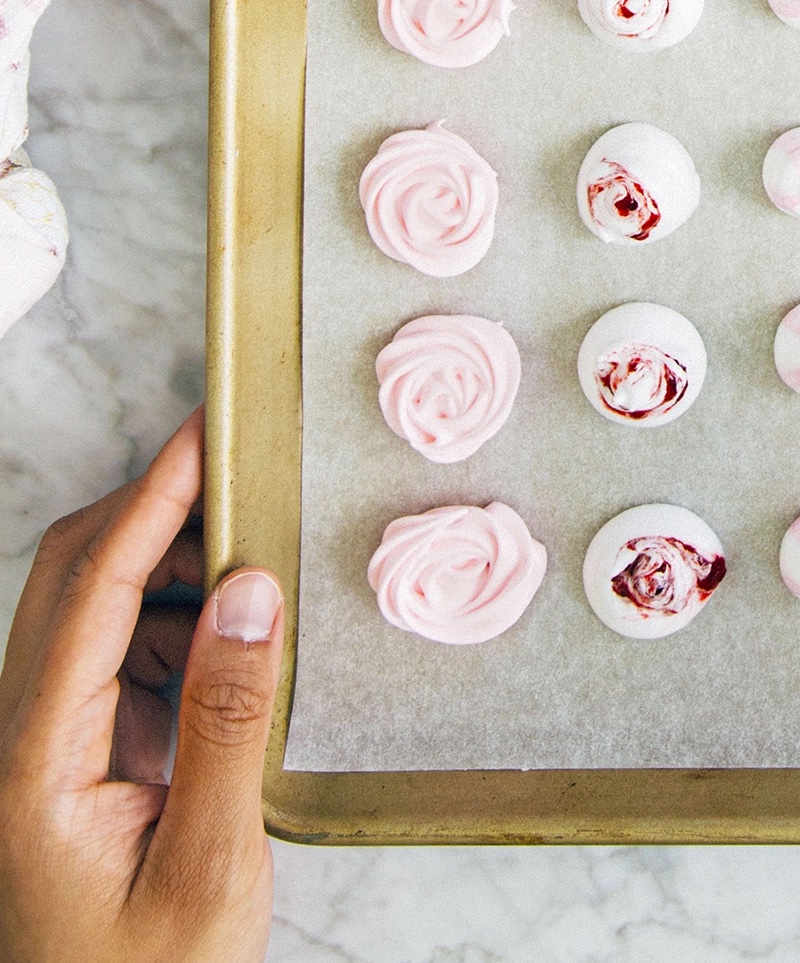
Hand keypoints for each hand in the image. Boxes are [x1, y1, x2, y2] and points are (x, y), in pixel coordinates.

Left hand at [0, 411, 283, 961]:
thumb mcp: (209, 860)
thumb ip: (230, 724)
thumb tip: (250, 594)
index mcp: (37, 757)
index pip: (90, 592)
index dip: (148, 503)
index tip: (203, 438)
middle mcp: (21, 739)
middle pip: (66, 581)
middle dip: (150, 517)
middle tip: (237, 480)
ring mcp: (42, 752)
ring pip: (92, 619)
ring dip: (170, 585)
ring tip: (255, 586)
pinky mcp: (74, 770)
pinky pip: (118, 670)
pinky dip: (178, 643)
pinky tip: (234, 665)